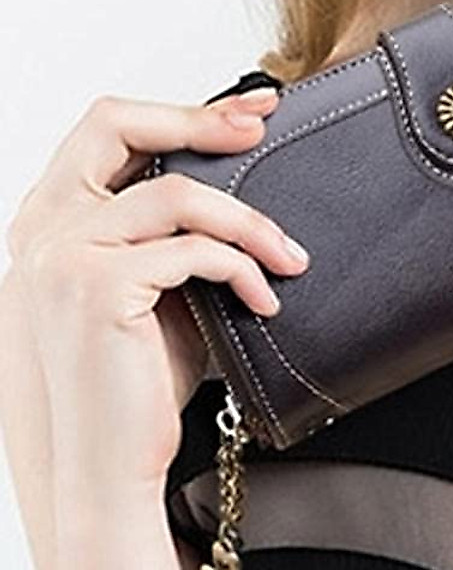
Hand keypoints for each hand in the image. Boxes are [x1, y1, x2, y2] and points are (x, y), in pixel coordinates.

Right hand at [4, 83, 310, 494]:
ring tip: (291, 259)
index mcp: (53, 219)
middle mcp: (44, 226)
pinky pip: (194, 253)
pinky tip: (267, 301)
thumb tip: (246, 202)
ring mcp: (62, 254)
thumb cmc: (138, 383)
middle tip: (264, 133)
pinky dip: (244, 271)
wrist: (111, 458)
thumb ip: (178, 242)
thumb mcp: (163, 296)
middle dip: (201, 120)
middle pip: (120, 124)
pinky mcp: (97, 288)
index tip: (248, 112)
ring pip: (178, 196)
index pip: (107, 128)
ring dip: (250, 224)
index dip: (181, 110)